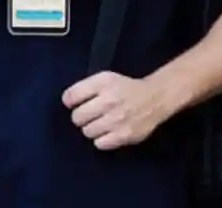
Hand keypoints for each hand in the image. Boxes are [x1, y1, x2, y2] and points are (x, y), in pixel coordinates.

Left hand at [62, 71, 177, 150]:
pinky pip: (99, 144)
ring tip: (100, 123)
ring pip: (87, 132)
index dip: (70, 102)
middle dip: (81, 117)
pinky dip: (101, 140)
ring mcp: (117, 119)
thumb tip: (67, 102)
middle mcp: (109, 101)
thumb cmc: (125, 88)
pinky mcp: (124, 135)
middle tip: (89, 115)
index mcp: (102, 83)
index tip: (75, 103)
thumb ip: (85, 87)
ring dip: (91, 129)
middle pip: (77, 117)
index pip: (71, 97)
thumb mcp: (105, 78)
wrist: (154, 98)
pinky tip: (107, 132)